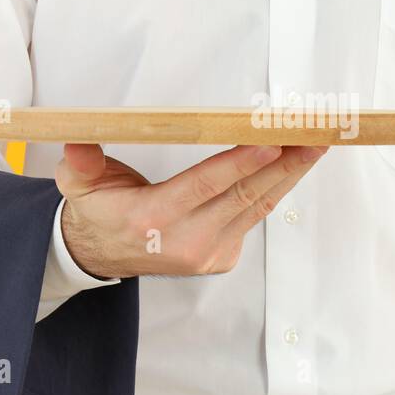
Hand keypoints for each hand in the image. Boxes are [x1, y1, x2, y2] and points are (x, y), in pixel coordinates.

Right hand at [55, 143, 326, 278]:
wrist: (101, 256)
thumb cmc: (98, 211)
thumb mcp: (78, 187)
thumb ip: (80, 165)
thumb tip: (78, 142)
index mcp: (152, 219)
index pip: (204, 187)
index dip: (239, 164)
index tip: (271, 144)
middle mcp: (186, 241)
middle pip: (244, 196)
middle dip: (284, 164)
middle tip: (313, 135)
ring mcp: (208, 254)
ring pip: (256, 208)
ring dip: (289, 175)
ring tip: (315, 145)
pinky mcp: (221, 258)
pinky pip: (253, 218)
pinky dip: (274, 190)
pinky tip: (292, 165)